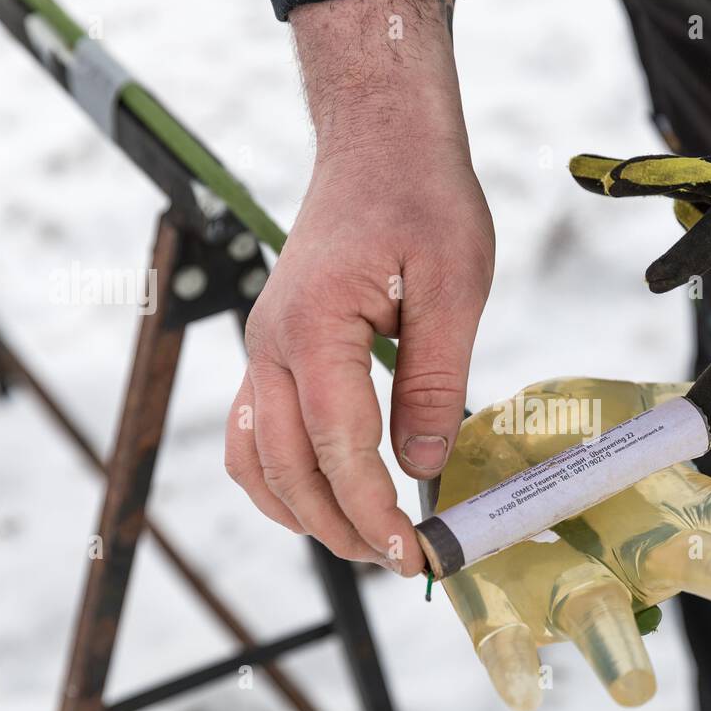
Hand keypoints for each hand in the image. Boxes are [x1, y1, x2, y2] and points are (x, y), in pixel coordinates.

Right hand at [225, 0, 492, 573]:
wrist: (378, 146)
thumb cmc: (421, 199)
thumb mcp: (455, 286)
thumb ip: (436, 382)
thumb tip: (422, 467)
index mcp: (315, 329)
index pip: (339, 449)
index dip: (375, 512)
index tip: (415, 556)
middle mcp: (271, 347)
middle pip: (290, 471)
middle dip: (344, 529)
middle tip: (402, 564)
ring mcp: (262, 351)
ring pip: (258, 463)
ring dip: (306, 515)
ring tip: (366, 543)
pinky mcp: (272, 354)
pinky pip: (255, 436)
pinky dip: (282, 482)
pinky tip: (325, 501)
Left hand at [437, 378, 710, 710]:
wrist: (452, 466)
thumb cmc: (541, 438)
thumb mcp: (591, 405)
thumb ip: (658, 413)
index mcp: (656, 509)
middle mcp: (623, 559)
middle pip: (675, 568)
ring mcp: (563, 590)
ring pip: (596, 617)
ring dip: (617, 651)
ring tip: (636, 688)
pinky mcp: (498, 612)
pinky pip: (506, 642)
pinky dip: (516, 667)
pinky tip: (526, 695)